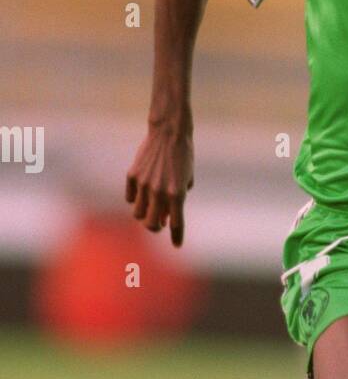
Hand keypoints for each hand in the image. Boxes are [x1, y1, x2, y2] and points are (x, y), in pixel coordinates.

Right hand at [125, 124, 193, 246]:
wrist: (169, 132)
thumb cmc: (183, 155)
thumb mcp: (186, 179)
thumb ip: (177, 198)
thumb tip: (165, 216)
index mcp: (177, 194)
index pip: (177, 224)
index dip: (177, 237)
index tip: (177, 246)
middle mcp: (159, 192)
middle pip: (152, 224)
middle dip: (156, 228)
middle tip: (160, 224)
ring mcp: (144, 185)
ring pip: (138, 213)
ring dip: (144, 215)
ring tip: (150, 208)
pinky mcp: (133, 176)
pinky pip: (130, 197)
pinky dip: (135, 200)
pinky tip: (141, 196)